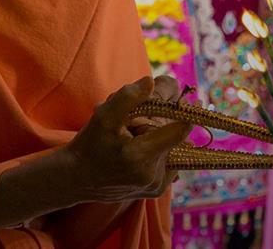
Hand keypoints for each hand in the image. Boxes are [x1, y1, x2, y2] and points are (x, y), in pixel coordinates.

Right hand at [61, 75, 190, 203]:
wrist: (76, 179)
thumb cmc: (90, 144)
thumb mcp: (103, 116)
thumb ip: (127, 97)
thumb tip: (150, 82)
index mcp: (141, 156)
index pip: (179, 132)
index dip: (188, 113)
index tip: (196, 100)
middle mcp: (153, 175)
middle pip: (172, 137)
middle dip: (159, 123)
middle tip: (135, 122)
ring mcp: (156, 185)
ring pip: (171, 149)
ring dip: (158, 138)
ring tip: (132, 139)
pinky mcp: (156, 190)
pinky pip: (168, 162)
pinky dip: (158, 151)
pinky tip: (137, 151)